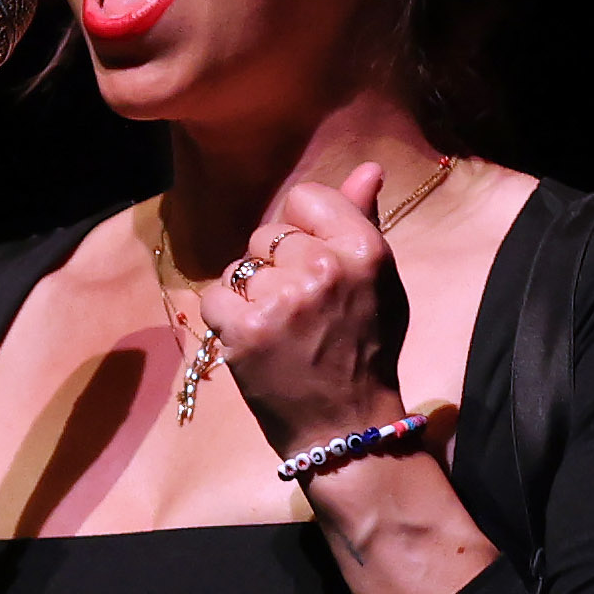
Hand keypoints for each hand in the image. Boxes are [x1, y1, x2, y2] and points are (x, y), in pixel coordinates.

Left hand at [202, 159, 411, 454]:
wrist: (346, 426)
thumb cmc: (365, 350)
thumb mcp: (379, 282)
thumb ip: (363, 221)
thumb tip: (367, 168)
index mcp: (363, 249)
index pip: (306, 198)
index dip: (302, 230)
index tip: (313, 264)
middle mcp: (324, 268)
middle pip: (268, 234)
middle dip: (276, 266)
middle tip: (300, 310)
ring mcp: (283, 300)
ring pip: (240, 267)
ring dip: (250, 295)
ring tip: (279, 329)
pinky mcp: (246, 330)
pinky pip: (214, 297)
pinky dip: (225, 319)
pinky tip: (253, 340)